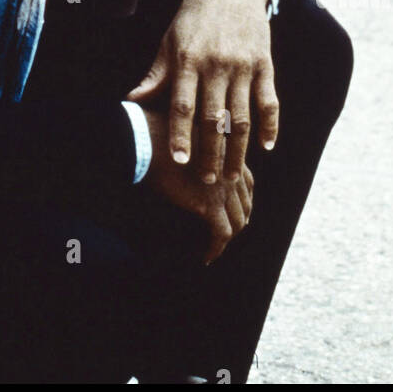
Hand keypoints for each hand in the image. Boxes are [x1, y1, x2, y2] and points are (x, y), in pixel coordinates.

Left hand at [127, 0, 277, 183]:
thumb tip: (131, 101)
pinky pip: (269, 102)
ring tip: (232, 174)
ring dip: (238, 150)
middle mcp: (217, 65)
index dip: (180, 134)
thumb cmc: (194, 17)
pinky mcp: (265, 64)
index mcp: (189, 60)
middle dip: (210, 152)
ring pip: (242, 117)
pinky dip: (270, 126)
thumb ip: (156, 76)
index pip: (183, 105)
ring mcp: (244, 66)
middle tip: (207, 180)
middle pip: (214, 118)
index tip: (180, 161)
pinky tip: (266, 147)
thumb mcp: (170, 41)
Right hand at [141, 105, 253, 265]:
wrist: (145, 139)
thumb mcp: (186, 135)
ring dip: (228, 237)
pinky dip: (215, 249)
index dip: (242, 198)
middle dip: (238, 220)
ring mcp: (222, 188)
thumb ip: (198, 148)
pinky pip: (221, 235)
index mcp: (226, 151)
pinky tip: (206, 257)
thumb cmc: (156, 134)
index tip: (234, 209)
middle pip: (245, 203)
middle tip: (227, 232)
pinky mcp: (209, 204)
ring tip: (215, 247)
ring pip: (237, 222)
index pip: (246, 180)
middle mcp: (230, 169)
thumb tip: (190, 159)